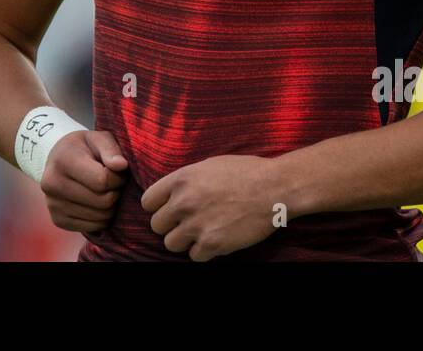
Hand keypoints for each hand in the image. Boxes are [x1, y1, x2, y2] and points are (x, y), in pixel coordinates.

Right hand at [40, 130, 128, 232]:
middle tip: (114, 183)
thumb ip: (111, 149)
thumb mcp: (98, 139)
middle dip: (115, 192)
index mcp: (63, 160)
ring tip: (105, 191)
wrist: (58, 159)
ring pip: (99, 217)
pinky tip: (97, 203)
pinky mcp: (57, 220)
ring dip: (110, 206)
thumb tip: (121, 165)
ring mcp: (52, 204)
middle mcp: (52, 184)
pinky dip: (101, 218)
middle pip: (102, 201)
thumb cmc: (85, 148)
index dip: (117, 178)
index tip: (117, 170)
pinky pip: (92, 228)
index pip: (102, 180)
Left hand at [141, 154, 284, 260]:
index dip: (158, 207)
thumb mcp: (208, 165)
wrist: (274, 188)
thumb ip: (186, 180)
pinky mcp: (213, 244)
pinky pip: (194, 256)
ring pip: (171, 244)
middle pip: (156, 225)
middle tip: (188, 222)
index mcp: (181, 180)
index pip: (148, 202)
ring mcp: (197, 225)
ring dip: (185, 240)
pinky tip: (216, 239)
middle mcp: (184, 202)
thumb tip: (171, 194)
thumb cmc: (245, 172)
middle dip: (171, 225)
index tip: (169, 209)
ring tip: (202, 231)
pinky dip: (204, 251)